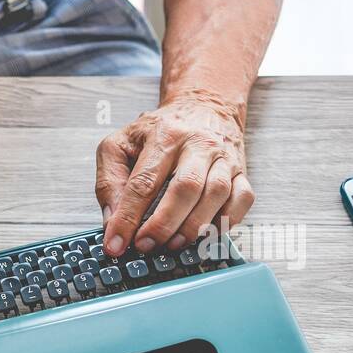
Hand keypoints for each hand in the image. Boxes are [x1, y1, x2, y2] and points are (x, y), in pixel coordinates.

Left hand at [95, 92, 254, 256]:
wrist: (202, 106)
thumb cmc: (157, 131)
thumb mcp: (119, 145)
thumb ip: (110, 182)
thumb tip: (113, 222)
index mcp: (164, 135)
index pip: (143, 183)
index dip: (127, 218)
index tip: (116, 244)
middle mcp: (198, 144)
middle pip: (186, 188)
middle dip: (163, 224)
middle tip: (145, 246)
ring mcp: (224, 158)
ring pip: (216, 195)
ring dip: (193, 227)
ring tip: (171, 244)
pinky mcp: (241, 172)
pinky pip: (242, 200)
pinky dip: (224, 222)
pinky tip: (203, 234)